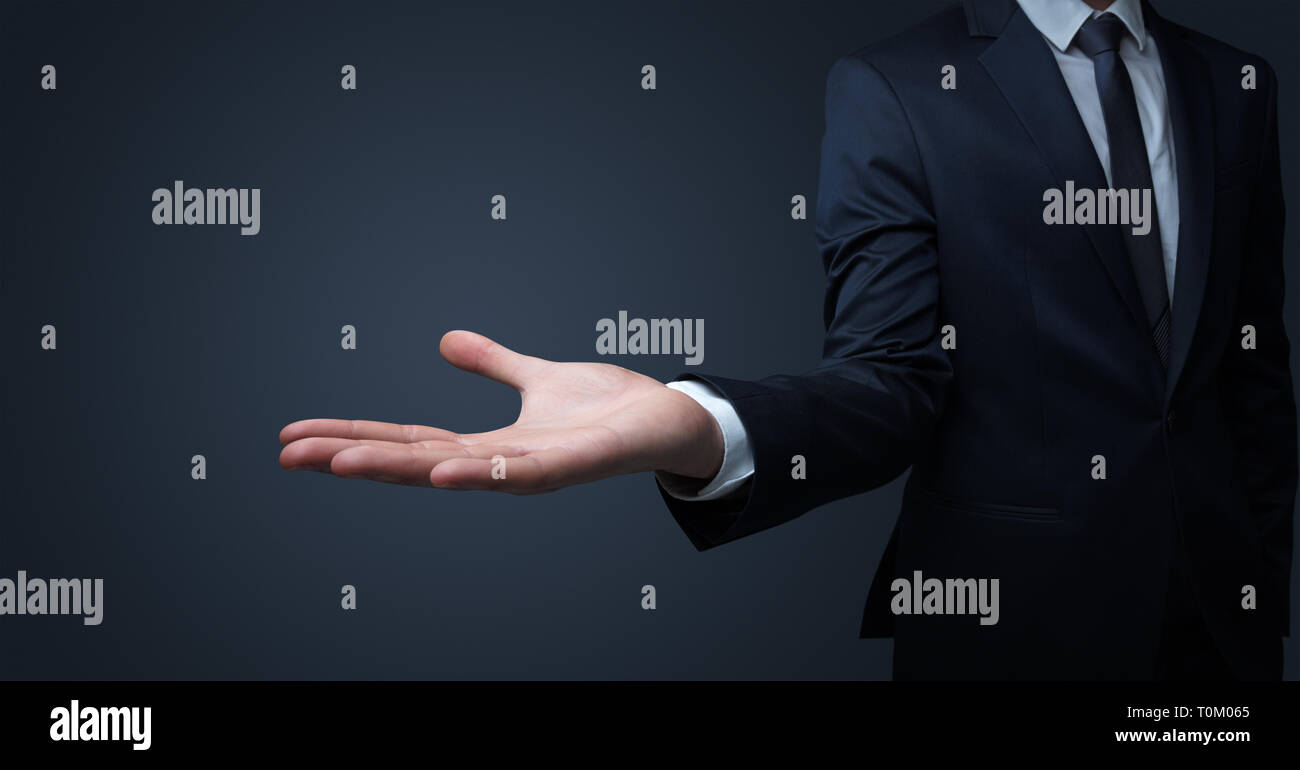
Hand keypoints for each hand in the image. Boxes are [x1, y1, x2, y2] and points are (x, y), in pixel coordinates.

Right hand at [278, 330, 724, 492]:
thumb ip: (494, 363)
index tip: (296, 435)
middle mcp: (502, 464)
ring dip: (397, 468)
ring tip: (341, 462)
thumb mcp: (535, 376)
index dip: (353, 436)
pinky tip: (441, 472)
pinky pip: (520, 475)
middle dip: (351, 455)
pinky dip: (480, 475)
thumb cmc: (605, 407)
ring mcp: (534, 470)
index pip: (407, 440)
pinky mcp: (571, 466)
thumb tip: (446, 340)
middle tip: (288, 452)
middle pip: (413, 460)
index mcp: (488, 445)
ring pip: (454, 470)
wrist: (667, 419)